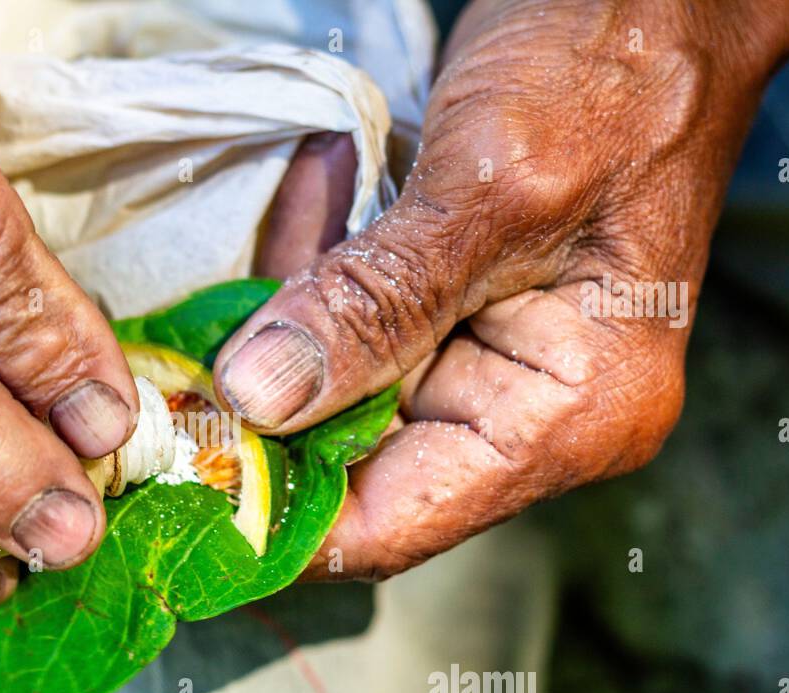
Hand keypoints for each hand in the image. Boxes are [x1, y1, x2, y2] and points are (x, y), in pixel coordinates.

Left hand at [217, 0, 788, 580]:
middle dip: (256, 409)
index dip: (274, 518)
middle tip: (172, 363)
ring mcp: (488, 364)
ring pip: (338, 389)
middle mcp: (530, 414)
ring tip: (272, 227)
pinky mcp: (456, 313)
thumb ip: (375, 304)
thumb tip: (258, 399)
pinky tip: (314, 185)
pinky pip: (355, 325)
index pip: (394, 523)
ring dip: (282, 319)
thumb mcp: (490, 190)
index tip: (174, 480)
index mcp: (567, 417)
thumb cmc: (617, 73)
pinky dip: (316, 269)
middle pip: (353, 465)